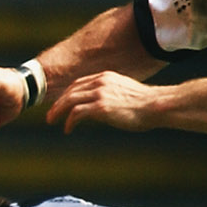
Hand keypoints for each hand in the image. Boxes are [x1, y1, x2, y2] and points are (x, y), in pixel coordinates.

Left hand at [45, 72, 159, 132]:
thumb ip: (113, 96)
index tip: (61, 104)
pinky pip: (77, 113)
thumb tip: (106, 108)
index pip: (79, 83)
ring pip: (70, 100)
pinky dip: (69, 121)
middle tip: (50, 115)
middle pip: (71, 91)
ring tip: (52, 121)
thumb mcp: (126, 94)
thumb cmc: (146, 105)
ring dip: (58, 111)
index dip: (67, 94)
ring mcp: (99, 93)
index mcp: (106, 77)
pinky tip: (67, 129)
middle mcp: (100, 82)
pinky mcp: (101, 107)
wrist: (156, 106)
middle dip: (58, 103)